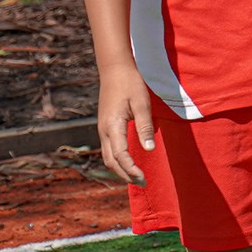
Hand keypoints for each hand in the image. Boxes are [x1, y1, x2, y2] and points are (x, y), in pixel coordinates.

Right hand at [96, 62, 155, 185]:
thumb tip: (148, 150)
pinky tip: (128, 162)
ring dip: (120, 169)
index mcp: (112, 126)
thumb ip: (144, 127)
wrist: (114, 67)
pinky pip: (108, 149)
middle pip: (111, 161)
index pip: (120, 156)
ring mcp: (102, 128)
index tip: (143, 178)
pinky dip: (117, 160)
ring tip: (136, 177)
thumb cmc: (131, 83)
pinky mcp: (105, 125)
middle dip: (125, 175)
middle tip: (143, 183)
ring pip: (108, 156)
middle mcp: (104, 130)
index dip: (131, 169)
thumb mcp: (142, 103)